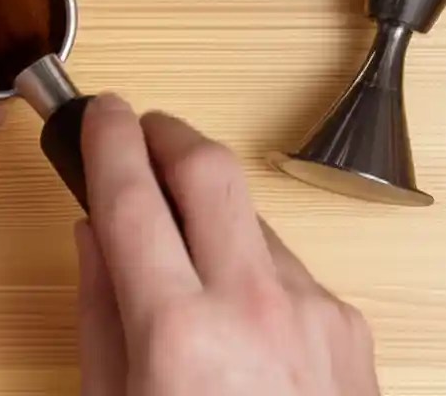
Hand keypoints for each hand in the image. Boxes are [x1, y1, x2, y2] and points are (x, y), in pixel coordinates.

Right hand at [75, 95, 379, 395]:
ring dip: (211, 216)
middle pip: (211, 169)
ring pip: (252, 221)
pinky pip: (288, 270)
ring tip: (184, 257)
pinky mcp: (349, 325)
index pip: (133, 198)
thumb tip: (96, 234)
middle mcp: (254, 308)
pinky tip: (236, 314)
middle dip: (170, 134)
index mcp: (179, 332)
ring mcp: (313, 311)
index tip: (101, 115)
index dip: (111, 141)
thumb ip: (100, 315)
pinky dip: (253, 272)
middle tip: (141, 133)